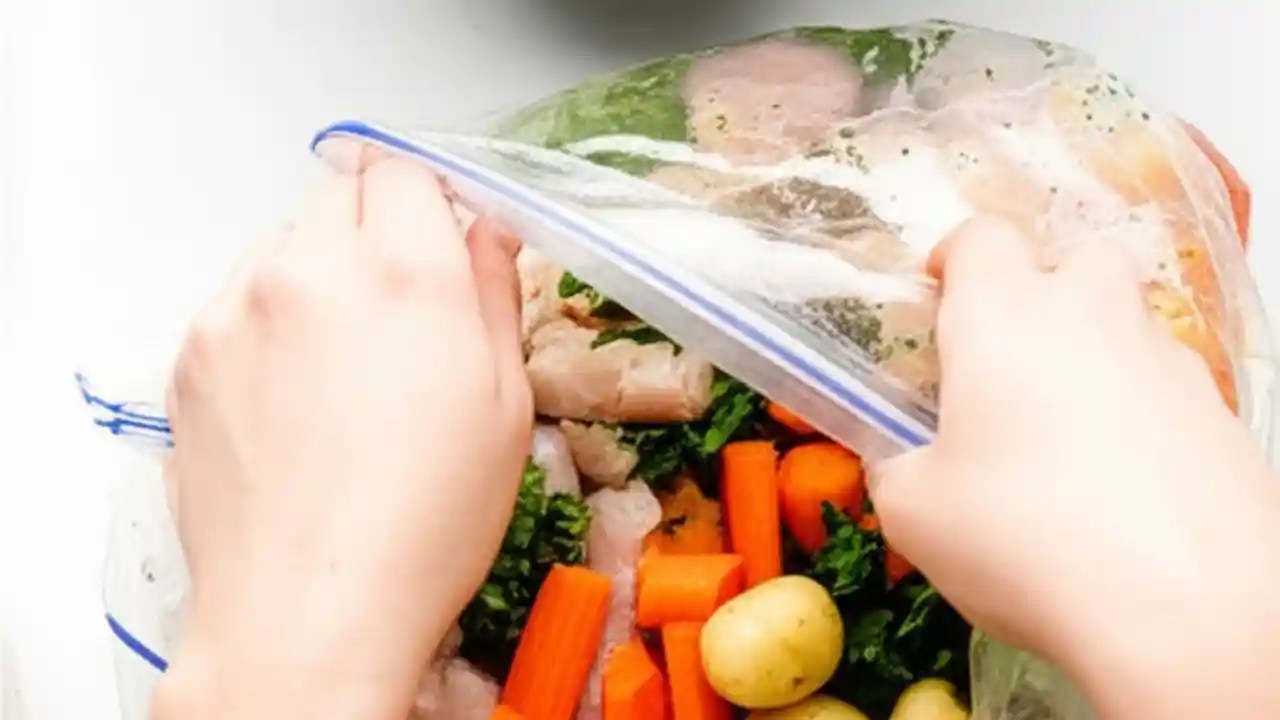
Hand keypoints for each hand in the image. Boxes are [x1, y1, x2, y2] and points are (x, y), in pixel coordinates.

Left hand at [151, 155, 532, 719]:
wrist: (309, 609)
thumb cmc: (427, 523)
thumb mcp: (505, 406)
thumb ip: (495, 296)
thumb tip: (486, 232)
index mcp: (408, 272)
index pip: (405, 172)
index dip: (430, 201)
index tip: (442, 242)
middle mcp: (313, 268)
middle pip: (341, 193)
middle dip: (375, 228)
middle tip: (400, 307)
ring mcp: (239, 306)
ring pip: (284, 244)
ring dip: (318, 272)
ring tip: (343, 363)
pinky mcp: (193, 351)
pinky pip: (238, 298)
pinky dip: (270, 319)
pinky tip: (296, 395)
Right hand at [871, 217, 1279, 717]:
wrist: (1188, 613)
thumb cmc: (1023, 540)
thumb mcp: (913, 513)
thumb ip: (893, 465)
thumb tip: (899, 459)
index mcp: (1004, 316)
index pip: (981, 236)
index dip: (954, 258)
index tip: (939, 298)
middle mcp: (1093, 315)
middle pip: (1074, 260)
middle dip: (1042, 292)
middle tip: (1009, 362)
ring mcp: (1169, 361)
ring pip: (1127, 324)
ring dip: (1094, 354)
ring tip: (1066, 437)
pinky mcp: (1223, 415)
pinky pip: (1169, 389)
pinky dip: (1141, 414)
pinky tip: (1123, 486)